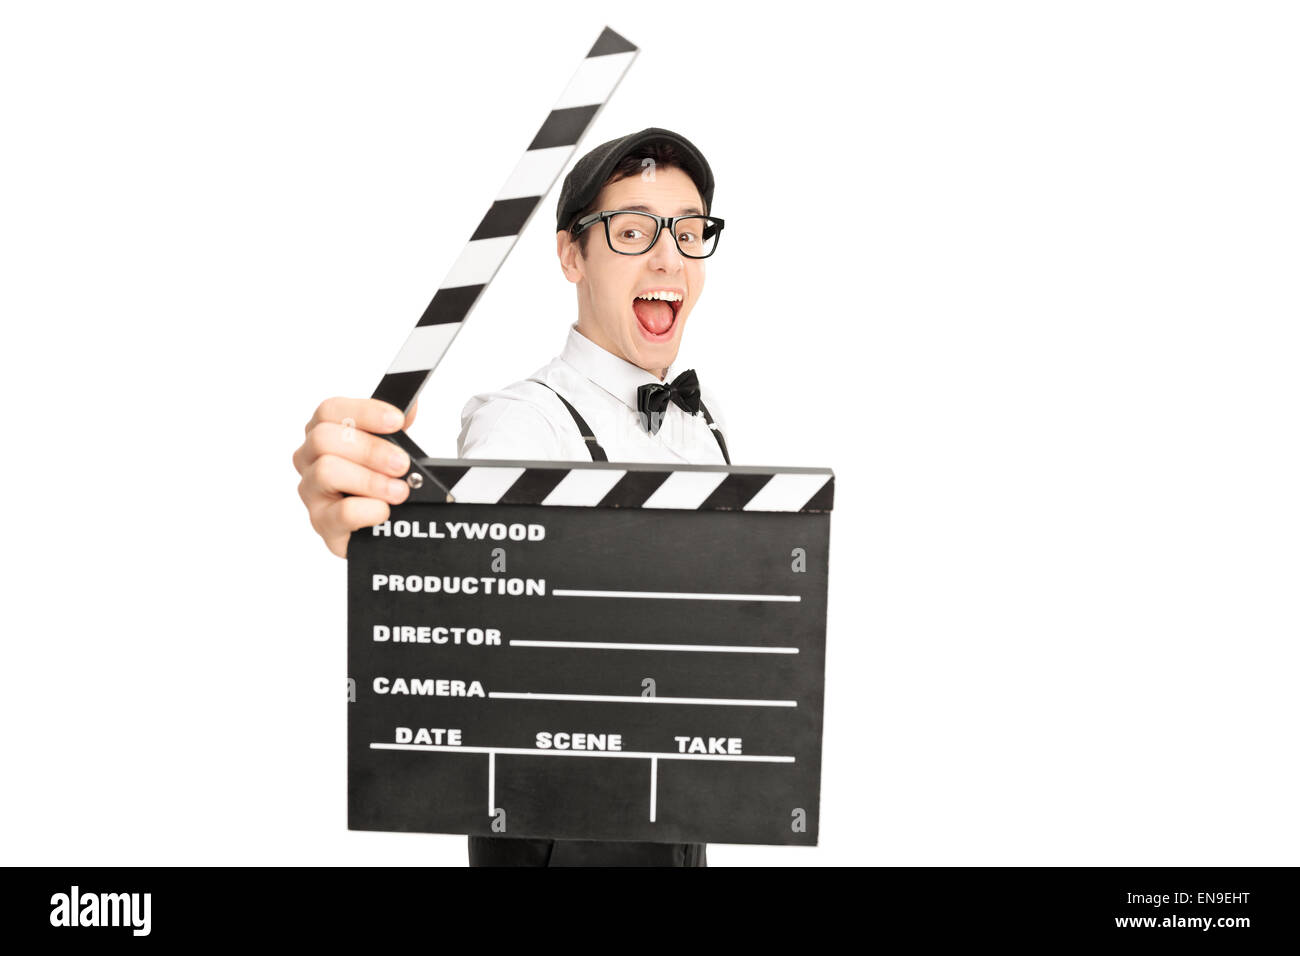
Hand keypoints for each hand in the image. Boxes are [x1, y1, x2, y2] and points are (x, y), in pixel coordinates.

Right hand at [293, 397, 418, 556]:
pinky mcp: (322, 523)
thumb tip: (409, 408)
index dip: (364, 412)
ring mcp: (311, 492)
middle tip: (401, 463)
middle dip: (370, 449)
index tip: (396, 421)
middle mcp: (309, 459)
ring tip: (399, 491)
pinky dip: (368, 510)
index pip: (330, 410)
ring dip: (370, 480)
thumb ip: (393, 429)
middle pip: (324, 439)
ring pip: (327, 472)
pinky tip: (384, 510)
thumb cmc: (375, 483)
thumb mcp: (386, 450)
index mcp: (322, 432)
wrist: (376, 526)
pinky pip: (340, 513)